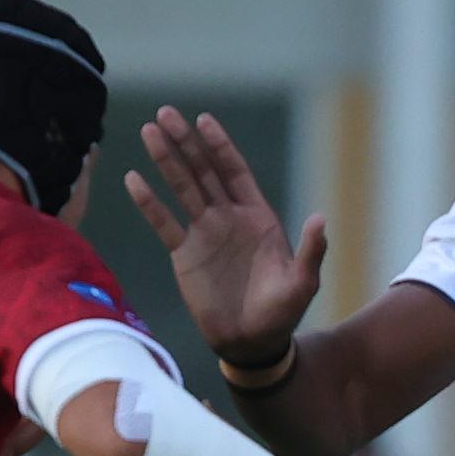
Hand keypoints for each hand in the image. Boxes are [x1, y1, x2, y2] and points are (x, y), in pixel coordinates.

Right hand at [124, 105, 326, 371]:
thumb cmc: (282, 312)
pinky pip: (164, 223)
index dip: (219, 145)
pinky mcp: (183, 255)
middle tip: (166, 113)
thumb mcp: (303, 282)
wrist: (251, 342)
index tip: (203, 120)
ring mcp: (203, 233)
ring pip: (181, 188)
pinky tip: (133, 179)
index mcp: (256, 216)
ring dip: (165, 160)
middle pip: (203, 170)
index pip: (234, 171)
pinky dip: (149, 202)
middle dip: (186, 142)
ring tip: (148, 132)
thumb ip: (310, 251)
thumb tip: (321, 219)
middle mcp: (227, 217)